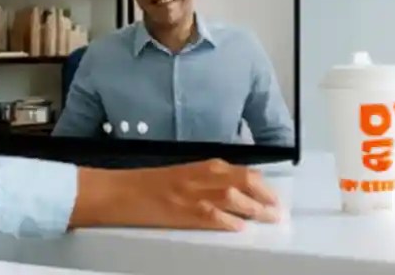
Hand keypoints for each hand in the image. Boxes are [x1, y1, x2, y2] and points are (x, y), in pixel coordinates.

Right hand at [69, 158, 281, 231]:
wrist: (115, 192)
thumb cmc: (143, 186)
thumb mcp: (177, 177)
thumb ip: (204, 182)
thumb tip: (233, 194)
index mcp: (198, 166)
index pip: (240, 171)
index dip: (262, 184)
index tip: (274, 196)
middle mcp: (197, 176)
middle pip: (243, 180)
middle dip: (265, 195)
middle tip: (278, 210)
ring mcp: (190, 194)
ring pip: (232, 196)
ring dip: (255, 208)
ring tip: (269, 219)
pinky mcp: (180, 212)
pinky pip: (210, 214)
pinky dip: (228, 220)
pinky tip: (240, 227)